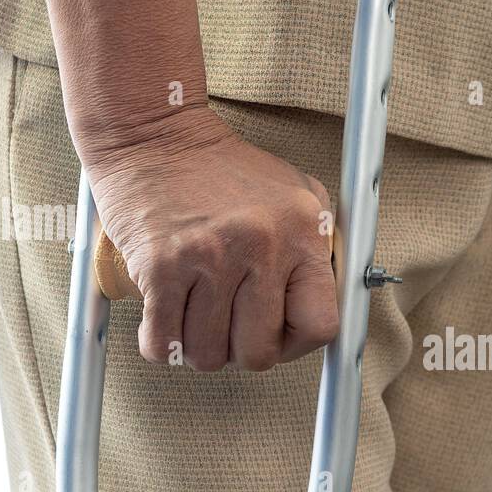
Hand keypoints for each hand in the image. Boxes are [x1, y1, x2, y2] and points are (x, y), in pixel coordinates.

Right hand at [82, 106, 336, 371]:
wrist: (155, 137)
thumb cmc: (226, 171)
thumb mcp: (298, 194)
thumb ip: (320, 249)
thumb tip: (336, 305)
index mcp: (302, 233)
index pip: (320, 325)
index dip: (298, 343)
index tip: (282, 336)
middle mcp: (260, 247)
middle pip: (258, 353)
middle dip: (243, 351)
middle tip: (232, 327)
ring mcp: (208, 259)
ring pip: (208, 355)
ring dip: (201, 346)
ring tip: (199, 313)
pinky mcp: (160, 268)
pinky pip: (163, 344)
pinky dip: (164, 343)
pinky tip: (169, 318)